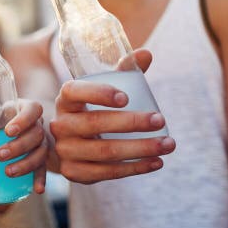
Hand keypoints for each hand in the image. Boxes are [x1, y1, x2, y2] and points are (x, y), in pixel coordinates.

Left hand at [0, 98, 48, 196]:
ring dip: (27, 164)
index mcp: (21, 108)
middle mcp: (35, 124)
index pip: (32, 109)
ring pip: (41, 152)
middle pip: (36, 133)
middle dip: (19, 146)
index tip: (8, 131)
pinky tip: (37, 189)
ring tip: (8, 172)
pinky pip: (43, 168)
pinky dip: (40, 179)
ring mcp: (39, 141)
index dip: (24, 120)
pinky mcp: (38, 158)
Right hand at [50, 49, 175, 183]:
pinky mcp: (73, 172)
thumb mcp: (103, 91)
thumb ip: (122, 72)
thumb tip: (145, 54)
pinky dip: (134, 168)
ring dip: (140, 149)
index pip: (75, 91)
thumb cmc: (92, 111)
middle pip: (94, 123)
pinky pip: (105, 172)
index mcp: (65, 100)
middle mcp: (60, 125)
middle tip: (160, 119)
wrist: (70, 145)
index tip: (126, 97)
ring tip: (167, 144)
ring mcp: (64, 150)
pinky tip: (155, 162)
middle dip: (131, 122)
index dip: (99, 93)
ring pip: (104, 151)